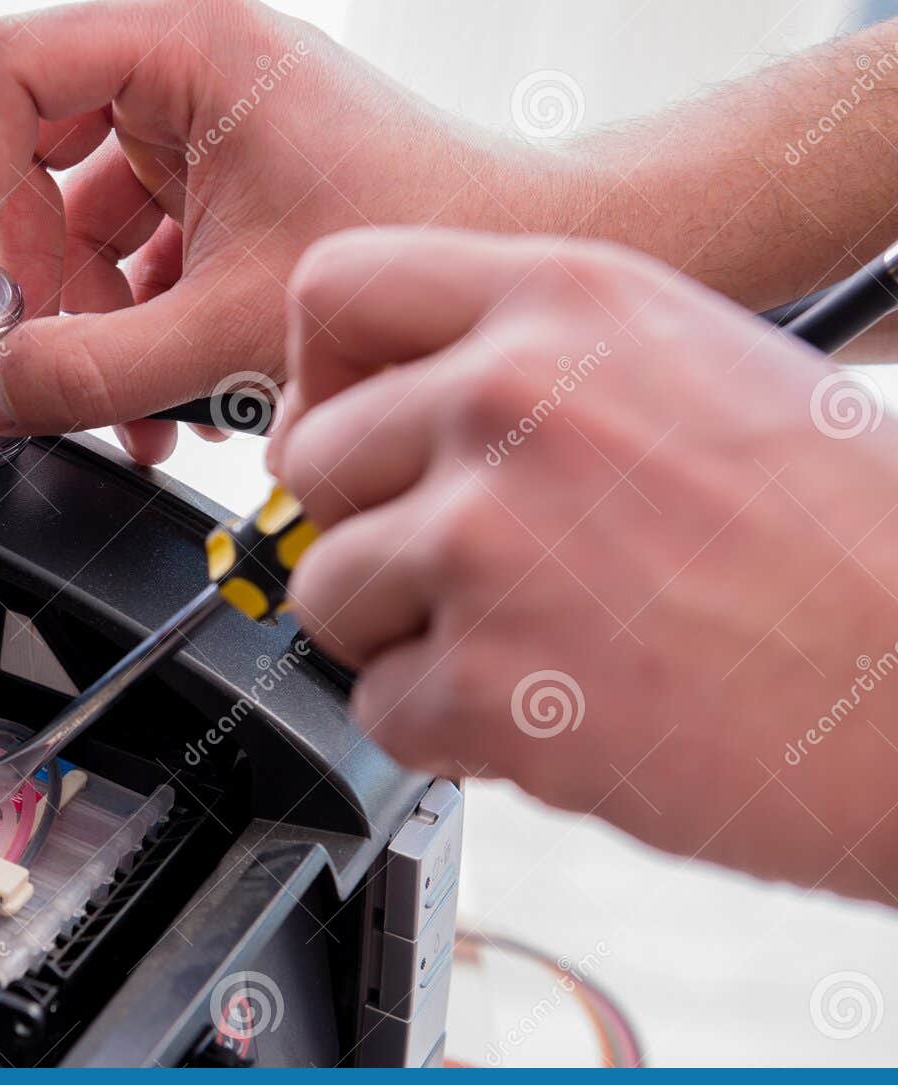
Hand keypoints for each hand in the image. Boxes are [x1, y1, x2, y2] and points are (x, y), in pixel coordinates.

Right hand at [0, 0, 577, 462]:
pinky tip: (159, 402)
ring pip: (83, 223)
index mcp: (191, 51)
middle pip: (34, 159)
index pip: (10, 72)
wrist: (521, 260)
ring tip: (120, 408)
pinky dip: (132, 328)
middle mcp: (190, 76)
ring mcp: (206, 134)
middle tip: (31, 357)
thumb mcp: (225, 327)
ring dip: (86, 323)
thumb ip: (86, 370)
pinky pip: (135, 253)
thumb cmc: (417, 243)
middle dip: (33, 277)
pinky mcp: (224, 190)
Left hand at [276, 227, 897, 903]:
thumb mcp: (687, 367)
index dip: (327, 376)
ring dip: (401, 636)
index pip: (333, 289)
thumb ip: (528, 365)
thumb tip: (386, 407)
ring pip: (325, 590)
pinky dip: (445, 731)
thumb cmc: (840, 542)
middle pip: (309, 460)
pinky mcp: (488, 681)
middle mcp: (511, 400)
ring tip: (522, 643)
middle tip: (457, 571)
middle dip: (367, 529)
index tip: (362, 435)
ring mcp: (488, 540)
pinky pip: (379, 707)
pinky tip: (549, 711)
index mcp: (563, 302)